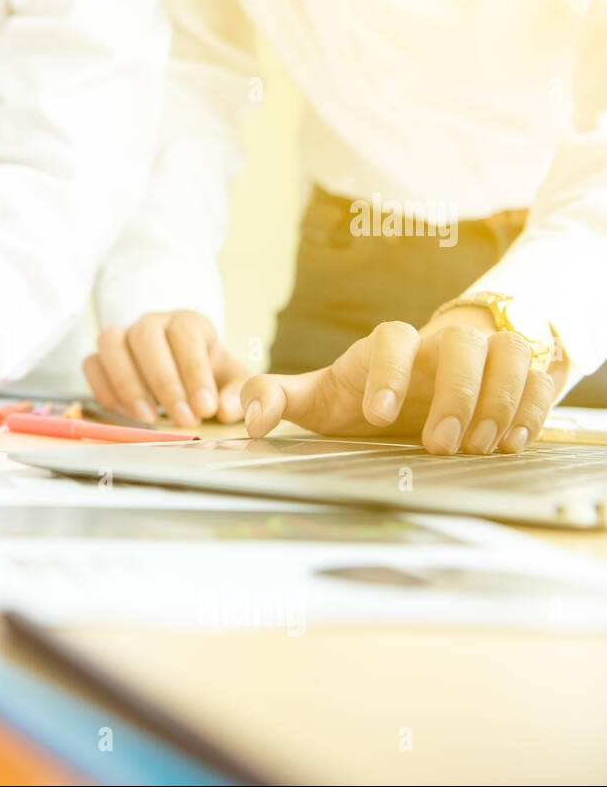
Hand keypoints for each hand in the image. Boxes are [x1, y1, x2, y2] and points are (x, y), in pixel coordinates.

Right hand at [83, 310, 250, 425]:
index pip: (185, 335)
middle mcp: (151, 323)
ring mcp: (122, 337)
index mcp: (187, 322)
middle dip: (164, 382)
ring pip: (110, 343)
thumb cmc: (209, 377)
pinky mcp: (101, 357)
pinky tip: (128, 414)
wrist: (183, 374)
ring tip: (150, 418)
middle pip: (145, 336)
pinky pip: (91, 364)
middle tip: (183, 420)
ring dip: (128, 384)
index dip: (195, 372)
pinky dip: (105, 389)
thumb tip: (224, 409)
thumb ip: (238, 394)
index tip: (206, 409)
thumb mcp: (233, 382)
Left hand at [239, 307, 561, 453]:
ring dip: (500, 399)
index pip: (393, 339)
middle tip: (438, 446)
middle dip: (455, 393)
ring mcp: (481, 358)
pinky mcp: (515, 378)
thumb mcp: (318, 399)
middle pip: (461, 344)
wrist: (415, 385)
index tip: (379, 416)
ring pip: (508, 352)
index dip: (389, 372)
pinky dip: (532, 408)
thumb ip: (276, 398)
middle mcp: (437, 345)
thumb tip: (246, 417)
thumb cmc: (362, 391)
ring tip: (478, 447)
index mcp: (387, 347)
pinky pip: (540, 378)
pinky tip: (510, 442)